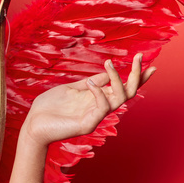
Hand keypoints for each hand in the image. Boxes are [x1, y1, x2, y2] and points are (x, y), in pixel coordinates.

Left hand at [22, 53, 154, 144]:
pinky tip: (89, 83)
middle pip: (128, 93)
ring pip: (120, 99)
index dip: (137, 77)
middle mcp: (100, 108)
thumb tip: (106, 73)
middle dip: (136, 75)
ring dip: (117, 79)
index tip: (150, 64)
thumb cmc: (50, 107)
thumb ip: (90, 83)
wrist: (33, 124)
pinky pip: (102, 107)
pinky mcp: (88, 124)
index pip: (123, 88)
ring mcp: (95, 117)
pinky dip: (98, 92)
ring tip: (109, 64)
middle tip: (140, 58)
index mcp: (97, 99)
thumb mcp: (71, 89)